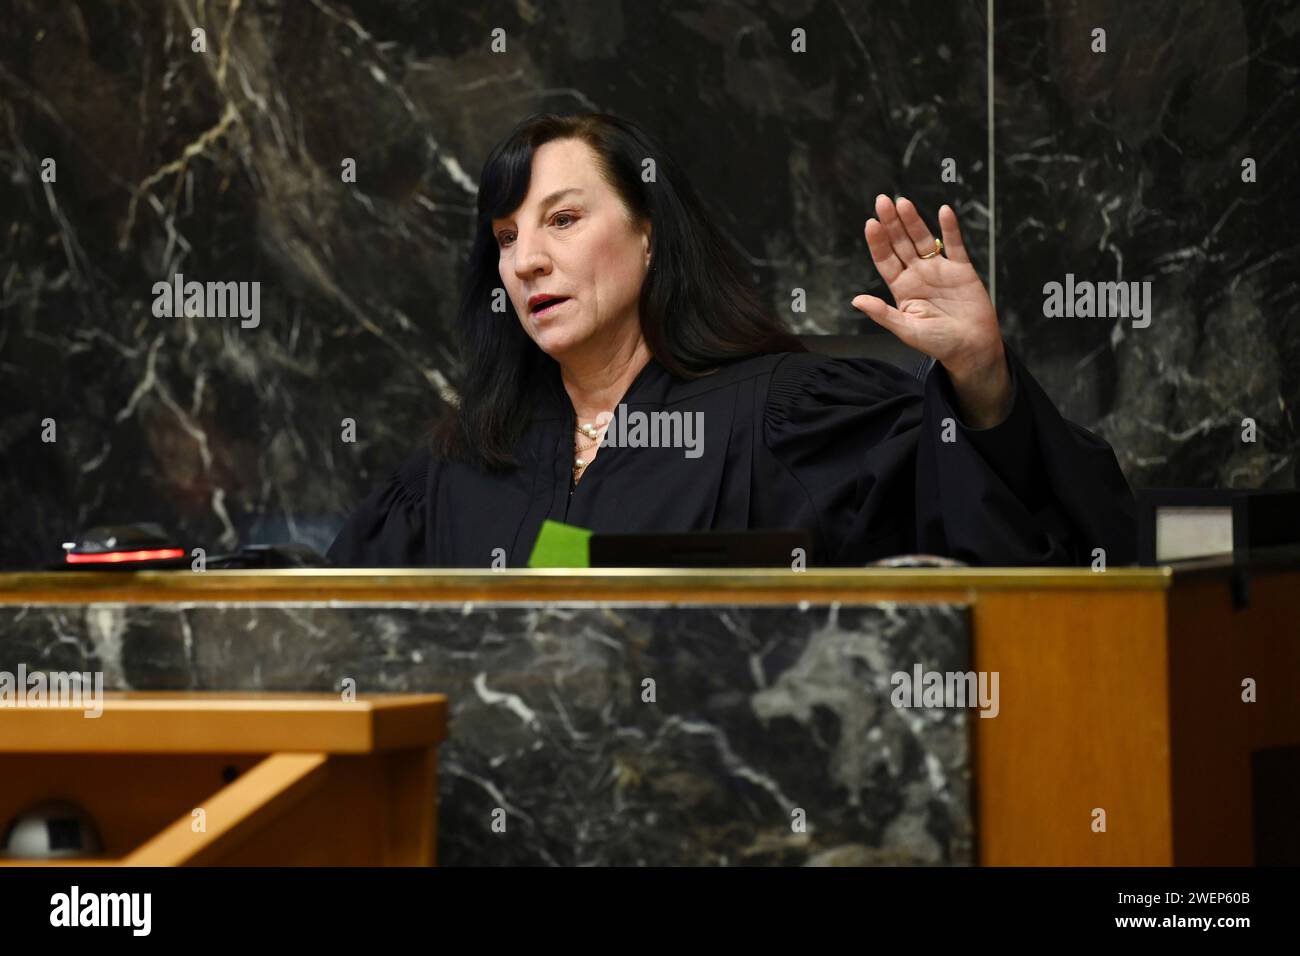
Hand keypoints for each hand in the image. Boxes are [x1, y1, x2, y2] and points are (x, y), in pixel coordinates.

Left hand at [851, 195, 1011, 426]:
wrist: (972, 348)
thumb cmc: (939, 344)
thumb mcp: (907, 330)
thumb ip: (883, 313)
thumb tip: (856, 300)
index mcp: (902, 289)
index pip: (885, 260)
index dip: (878, 242)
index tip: (871, 224)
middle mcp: (918, 275)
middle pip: (901, 244)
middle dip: (892, 223)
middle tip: (882, 201)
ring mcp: (939, 270)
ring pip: (924, 239)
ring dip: (914, 221)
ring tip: (903, 202)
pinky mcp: (962, 269)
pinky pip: (954, 245)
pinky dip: (950, 229)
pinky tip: (944, 212)